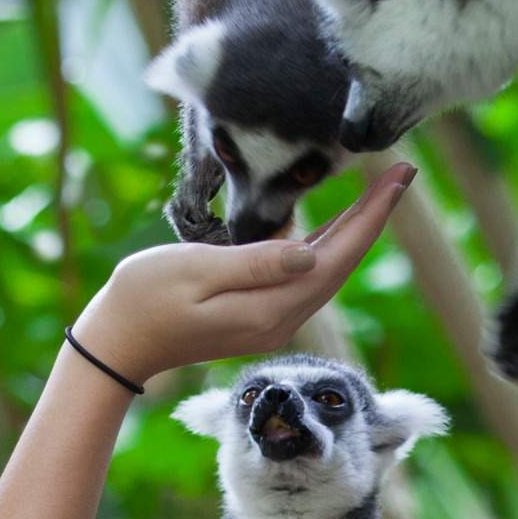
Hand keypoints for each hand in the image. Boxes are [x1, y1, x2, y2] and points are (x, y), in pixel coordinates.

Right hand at [71, 165, 416, 386]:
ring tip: (379, 191)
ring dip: (353, 230)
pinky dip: (324, 243)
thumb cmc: (144, 299)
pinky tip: (333, 221)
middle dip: (373, 218)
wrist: (115, 344)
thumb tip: (310, 252)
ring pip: (326, 270)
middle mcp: (280, 318)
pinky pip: (304, 275)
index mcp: (269, 309)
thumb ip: (254, 263)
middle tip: (402, 173)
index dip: (371, 217)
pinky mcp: (258, 313)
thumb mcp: (195, 271)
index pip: (336, 258)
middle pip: (341, 263)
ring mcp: (270, 319)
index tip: (399, 178)